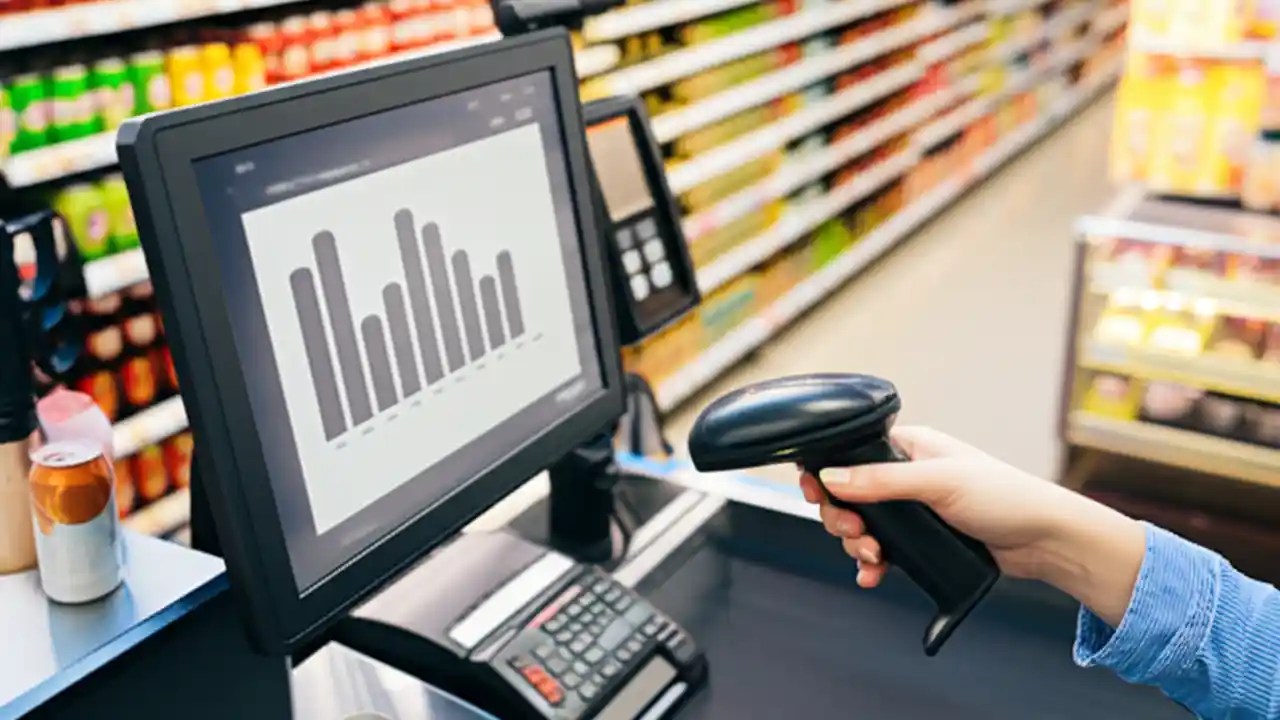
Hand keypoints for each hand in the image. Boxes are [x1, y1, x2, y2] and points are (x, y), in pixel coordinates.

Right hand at [799, 426, 1144, 626]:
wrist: (1044, 541)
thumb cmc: (1005, 497)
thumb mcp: (938, 482)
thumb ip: (881, 480)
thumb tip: (831, 476)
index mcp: (909, 447)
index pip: (851, 454)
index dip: (828, 474)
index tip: (817, 495)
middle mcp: (906, 475)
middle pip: (849, 495)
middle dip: (844, 519)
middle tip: (856, 534)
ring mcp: (913, 510)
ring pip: (863, 526)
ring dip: (858, 544)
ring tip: (873, 556)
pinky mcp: (921, 540)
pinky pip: (883, 551)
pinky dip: (872, 564)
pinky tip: (873, 574)